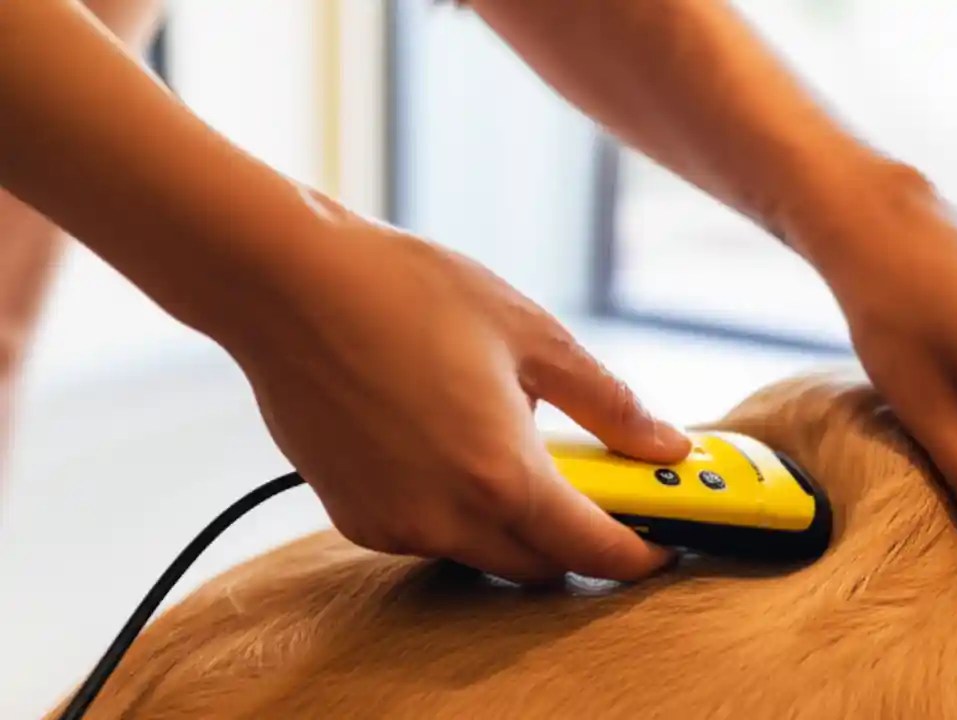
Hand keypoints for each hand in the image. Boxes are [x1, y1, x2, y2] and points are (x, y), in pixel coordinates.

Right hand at [224, 210, 689, 582]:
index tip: (660, 544)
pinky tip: (448, 446)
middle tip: (591, 484)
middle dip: (576, 539)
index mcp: (501, 476)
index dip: (638, 553)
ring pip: (481, 554)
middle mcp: (445, 519)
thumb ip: (609, 404)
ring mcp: (393, 525)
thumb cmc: (409, 295)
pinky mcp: (353, 518)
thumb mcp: (533, 336)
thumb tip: (666, 444)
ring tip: (507, 442)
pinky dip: (457, 511)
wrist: (288, 286)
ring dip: (513, 522)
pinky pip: (428, 535)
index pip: (592, 550)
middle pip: (539, 566)